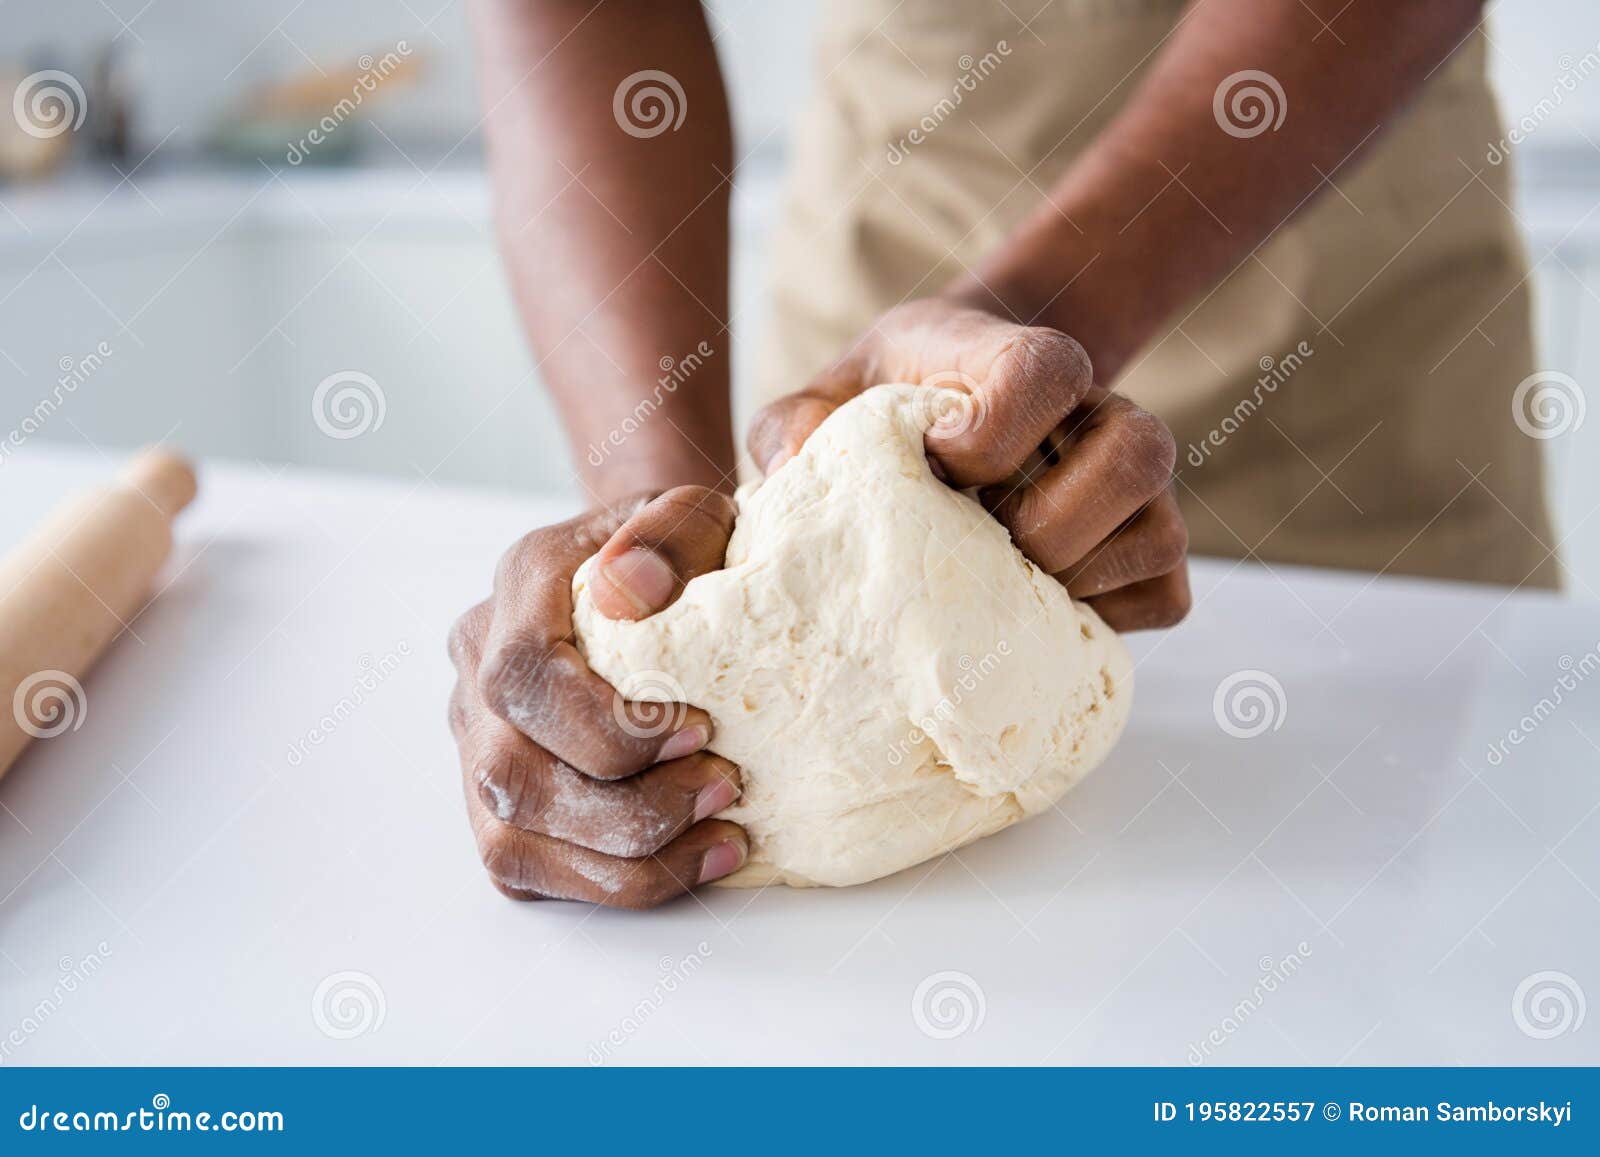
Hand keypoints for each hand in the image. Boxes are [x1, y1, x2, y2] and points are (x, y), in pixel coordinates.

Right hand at [447, 487, 747, 907]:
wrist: (648, 567)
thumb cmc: (679, 547)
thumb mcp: (695, 511)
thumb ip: (670, 534)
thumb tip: (630, 591)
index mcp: (519, 589)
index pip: (523, 675)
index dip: (605, 725)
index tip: (699, 730)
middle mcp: (476, 666)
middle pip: (514, 776)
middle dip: (630, 807)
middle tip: (728, 787)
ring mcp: (477, 738)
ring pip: (513, 839)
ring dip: (628, 861)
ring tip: (725, 834)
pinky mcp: (498, 796)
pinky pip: (531, 868)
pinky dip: (616, 882)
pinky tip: (696, 859)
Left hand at [749, 299, 1190, 629]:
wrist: (959, 399)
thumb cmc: (891, 406)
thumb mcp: (832, 398)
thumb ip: (794, 424)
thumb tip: (789, 472)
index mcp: (1018, 360)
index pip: (1048, 372)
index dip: (993, 432)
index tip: (937, 457)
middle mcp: (1098, 415)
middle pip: (1135, 455)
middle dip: (1042, 523)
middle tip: (975, 539)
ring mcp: (1136, 486)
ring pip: (1161, 533)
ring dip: (1076, 576)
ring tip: (1002, 584)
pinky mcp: (1148, 550)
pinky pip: (1163, 597)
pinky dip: (1104, 619)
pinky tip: (1034, 611)